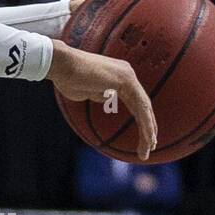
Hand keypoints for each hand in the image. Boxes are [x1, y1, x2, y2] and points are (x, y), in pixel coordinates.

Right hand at [47, 41, 156, 159]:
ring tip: (149, 148)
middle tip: (151, 146)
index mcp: (120, 76)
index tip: (144, 136)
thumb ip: (101, 95)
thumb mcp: (88, 91)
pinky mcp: (125, 81)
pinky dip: (145, 123)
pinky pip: (140, 106)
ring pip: (144, 107)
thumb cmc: (69, 79)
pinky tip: (148, 137)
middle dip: (148, 127)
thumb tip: (109, 99)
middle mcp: (127, 74)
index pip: (136, 102)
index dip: (142, 119)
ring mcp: (127, 76)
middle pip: (143, 105)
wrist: (63, 66)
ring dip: (148, 130)